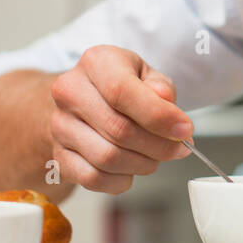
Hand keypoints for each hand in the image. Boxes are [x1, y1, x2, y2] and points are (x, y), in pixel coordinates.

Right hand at [49, 46, 193, 193]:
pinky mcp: (59, 156)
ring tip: (156, 156)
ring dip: (143, 164)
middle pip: (119, 130)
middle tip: (178, 148)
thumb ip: (161, 88)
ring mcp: (60, 126)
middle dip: (159, 145)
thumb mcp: (145, 73)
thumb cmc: (118, 84)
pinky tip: (132, 167)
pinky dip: (122, 180)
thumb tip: (168, 108)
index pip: (122, 92)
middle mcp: (70, 92)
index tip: (184, 129)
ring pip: (108, 158)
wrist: (81, 99)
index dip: (158, 116)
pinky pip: (94, 179)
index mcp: (95, 63)